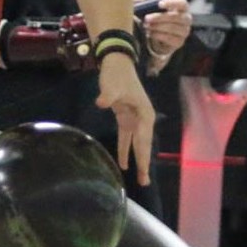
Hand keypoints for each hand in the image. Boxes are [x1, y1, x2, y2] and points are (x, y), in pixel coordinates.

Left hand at [95, 52, 155, 183]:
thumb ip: (108, 96)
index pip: (143, 140)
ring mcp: (135, 119)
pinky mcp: (126, 118)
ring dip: (137, 160)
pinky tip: (123, 163)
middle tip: (144, 182)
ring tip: (139, 179)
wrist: (116, 63)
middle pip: (143, 145)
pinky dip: (124, 150)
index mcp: (145, 114)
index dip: (143, 157)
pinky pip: (126, 138)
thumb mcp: (112, 85)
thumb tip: (102, 103)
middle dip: (144, 164)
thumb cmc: (117, 74)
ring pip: (137, 144)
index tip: (143, 171)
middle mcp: (143, 119)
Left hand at [141, 0, 191, 70]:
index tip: (159, 4)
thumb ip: (145, 3)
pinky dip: (159, 36)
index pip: (182, 3)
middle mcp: (186, 19)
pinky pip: (170, 39)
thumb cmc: (157, 20)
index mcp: (181, 8)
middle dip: (160, 17)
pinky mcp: (179, 42)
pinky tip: (150, 33)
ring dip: (158, 27)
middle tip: (147, 18)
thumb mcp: (151, 10)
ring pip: (172, 28)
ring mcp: (184, 32)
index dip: (172, 3)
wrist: (158, 38)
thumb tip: (136, 0)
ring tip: (147, 26)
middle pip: (176, 17)